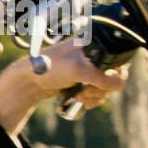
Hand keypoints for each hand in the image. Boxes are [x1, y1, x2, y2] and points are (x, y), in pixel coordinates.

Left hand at [0, 37, 130, 138]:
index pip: (117, 60)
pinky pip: (95, 93)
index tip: (104, 83)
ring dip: (96, 95)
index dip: (114, 74)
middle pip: (113, 76)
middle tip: (87, 91)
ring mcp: (86, 70)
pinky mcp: (81, 82)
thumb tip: (119, 85)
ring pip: (104, 87)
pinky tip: (82, 101)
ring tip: (81, 96)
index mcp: (93, 46)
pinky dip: (91, 99)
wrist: (28, 81)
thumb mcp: (78, 70)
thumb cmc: (49, 68)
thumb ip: (102, 77)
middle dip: (102, 88)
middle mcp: (91, 56)